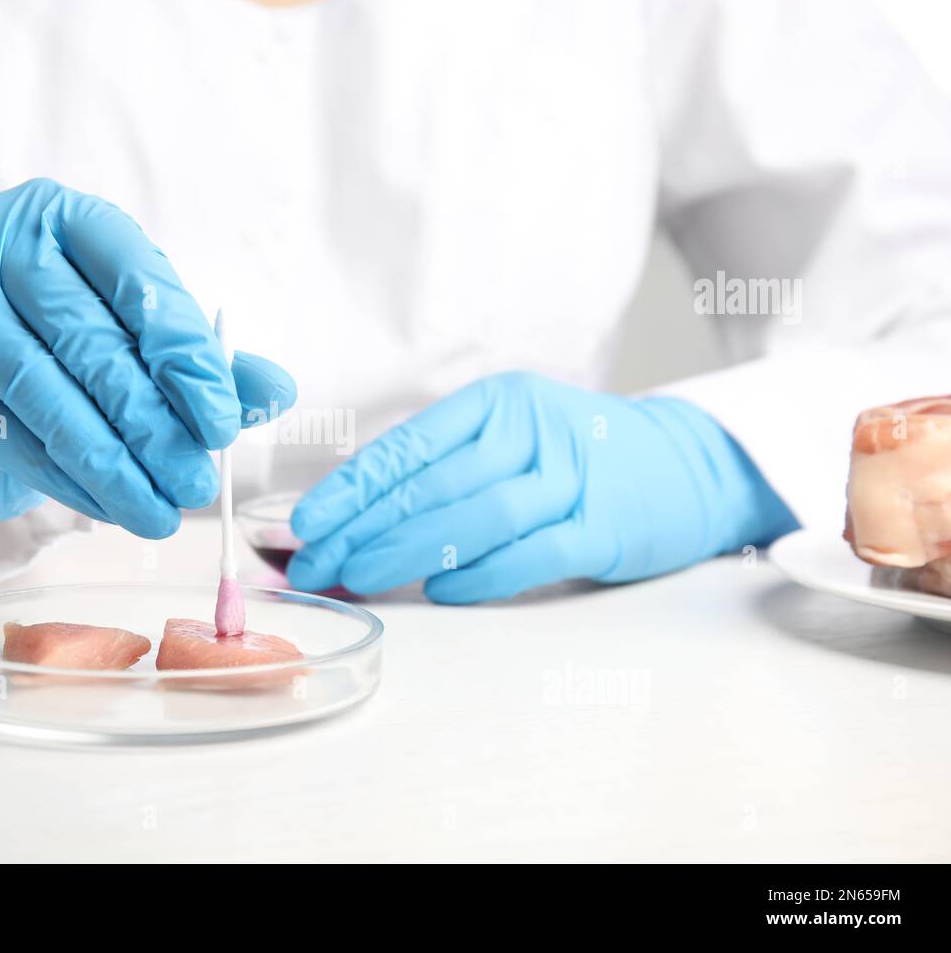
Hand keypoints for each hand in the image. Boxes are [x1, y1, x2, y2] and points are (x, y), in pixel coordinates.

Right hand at [0, 178, 294, 537]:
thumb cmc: (55, 329)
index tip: (221, 424)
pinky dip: (59, 477)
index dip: (183, 358)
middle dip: (150, 425)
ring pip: (40, 395)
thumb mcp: (128, 328)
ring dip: (106, 465)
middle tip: (194, 484)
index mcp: (68, 217)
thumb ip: (197, 357)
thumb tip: (275, 391)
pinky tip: (103, 504)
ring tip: (157, 512)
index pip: (136, 282)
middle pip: (87, 344)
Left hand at [287, 372, 796, 602]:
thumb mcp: (512, 438)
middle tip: (315, 564)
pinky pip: (529, 555)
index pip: (408, 446)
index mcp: (499, 402)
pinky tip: (438, 591)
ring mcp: (572, 479)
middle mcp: (533, 431)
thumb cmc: (578, 458)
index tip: (304, 523)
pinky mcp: (604, 528)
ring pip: (473, 517)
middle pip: (431, 484)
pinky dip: (479, 575)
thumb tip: (354, 521)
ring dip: (405, 551)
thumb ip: (445, 471)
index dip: (350, 488)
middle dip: (361, 528)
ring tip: (358, 577)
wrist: (688, 465)